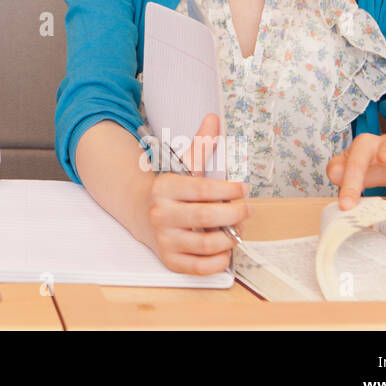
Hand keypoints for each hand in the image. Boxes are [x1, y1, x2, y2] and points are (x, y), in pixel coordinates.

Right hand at [144, 113, 249, 274]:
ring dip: (231, 237)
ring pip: (208, 244)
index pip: (204, 189)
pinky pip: (200, 267)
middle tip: (247, 209)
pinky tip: (224, 249)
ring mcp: (164, 239)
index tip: (243, 189)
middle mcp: (160, 214)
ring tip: (237, 228)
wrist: (138, 209)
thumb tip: (213, 118)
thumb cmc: (168, 189)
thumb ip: (201, 145)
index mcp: (164, 188)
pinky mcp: (169, 259)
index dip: (229, 190)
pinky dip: (219, 260)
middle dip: (236, 213)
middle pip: (208, 216)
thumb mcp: (182, 165)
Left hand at [327, 132, 385, 209]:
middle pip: (384, 147)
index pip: (356, 162)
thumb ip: (342, 171)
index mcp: (366, 148)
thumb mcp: (357, 171)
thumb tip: (334, 173)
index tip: (346, 206)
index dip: (351, 183)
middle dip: (384, 152)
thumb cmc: (374, 168)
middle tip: (384, 160)